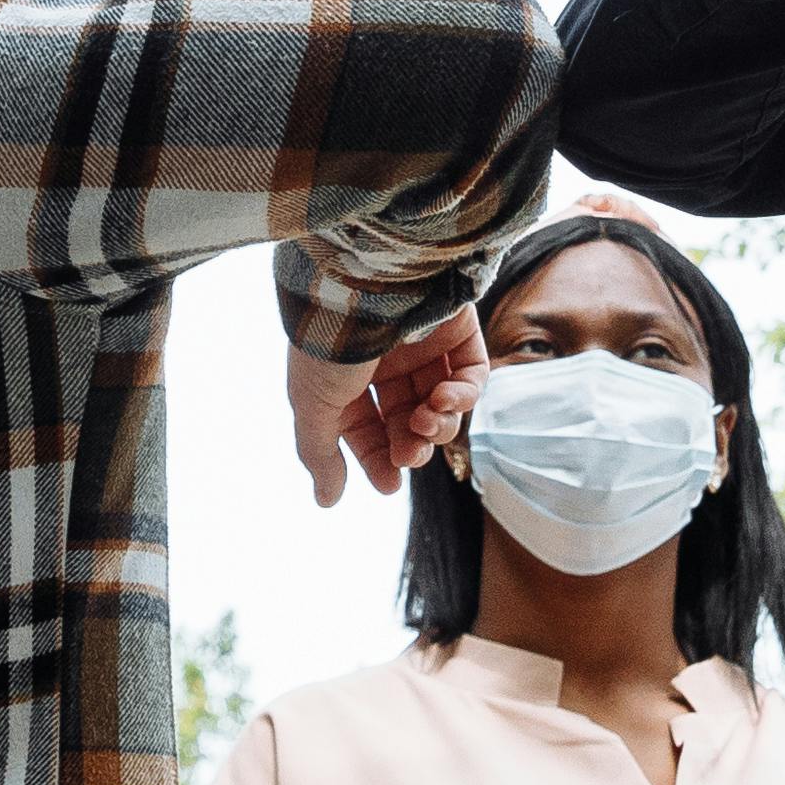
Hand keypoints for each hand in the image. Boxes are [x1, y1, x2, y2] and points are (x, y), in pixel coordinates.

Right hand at [288, 306, 486, 506]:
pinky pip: (471, 374)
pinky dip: (463, 396)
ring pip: (442, 403)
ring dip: (438, 424)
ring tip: (427, 423)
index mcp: (347, 373)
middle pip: (409, 419)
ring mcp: (424, 343)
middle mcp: (387, 358)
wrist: (361, 283)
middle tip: (411, 455)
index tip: (389, 483)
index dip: (379, 458)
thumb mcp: (313, 405)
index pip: (368, 426)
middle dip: (412, 444)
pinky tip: (445, 399)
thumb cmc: (330, 344)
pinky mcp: (458, 329)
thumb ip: (320, 453)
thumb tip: (326, 501)